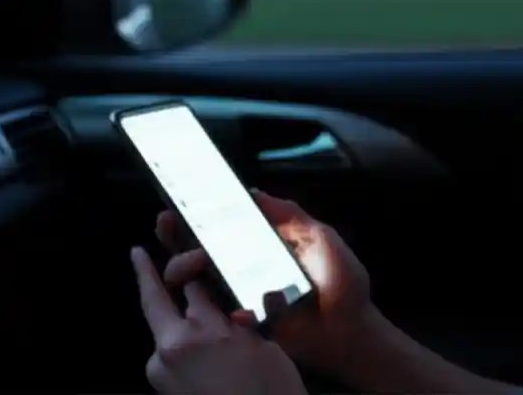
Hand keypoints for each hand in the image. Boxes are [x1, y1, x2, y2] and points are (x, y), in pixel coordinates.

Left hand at [130, 246, 305, 394]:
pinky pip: (166, 355)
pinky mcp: (161, 388)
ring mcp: (161, 371)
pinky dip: (176, 344)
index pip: (192, 281)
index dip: (192, 262)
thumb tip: (228, 309)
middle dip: (148, 275)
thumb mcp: (264, 345)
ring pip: (162, 330)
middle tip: (138, 254)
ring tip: (176, 303)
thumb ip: (238, 321)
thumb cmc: (271, 391)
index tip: (184, 247)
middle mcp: (173, 346)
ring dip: (169, 317)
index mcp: (203, 328)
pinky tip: (195, 344)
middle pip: (156, 300)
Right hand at [157, 189, 378, 376]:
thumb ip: (290, 215)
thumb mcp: (322, 238)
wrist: (352, 330)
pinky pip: (216, 315)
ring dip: (184, 266)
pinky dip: (217, 307)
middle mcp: (243, 269)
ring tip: (198, 260)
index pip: (220, 227)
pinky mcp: (243, 323)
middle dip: (175, 237)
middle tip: (170, 224)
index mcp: (260, 245)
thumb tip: (254, 192)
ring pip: (194, 281)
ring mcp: (240, 296)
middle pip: (194, 251)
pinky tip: (235, 305)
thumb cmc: (343, 282)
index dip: (194, 216)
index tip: (175, 205)